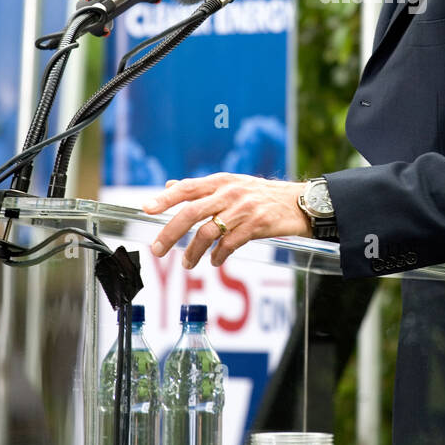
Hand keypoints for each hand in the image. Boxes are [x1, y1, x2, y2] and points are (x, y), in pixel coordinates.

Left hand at [143, 173, 311, 269]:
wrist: (297, 202)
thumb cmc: (261, 194)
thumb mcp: (231, 184)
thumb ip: (201, 188)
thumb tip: (169, 186)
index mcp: (221, 181)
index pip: (187, 188)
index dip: (166, 198)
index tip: (147, 209)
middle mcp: (230, 192)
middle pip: (192, 212)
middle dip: (171, 233)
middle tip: (157, 249)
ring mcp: (243, 209)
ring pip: (208, 232)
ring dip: (193, 252)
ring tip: (186, 263)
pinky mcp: (256, 226)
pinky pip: (229, 244)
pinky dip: (217, 256)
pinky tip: (214, 261)